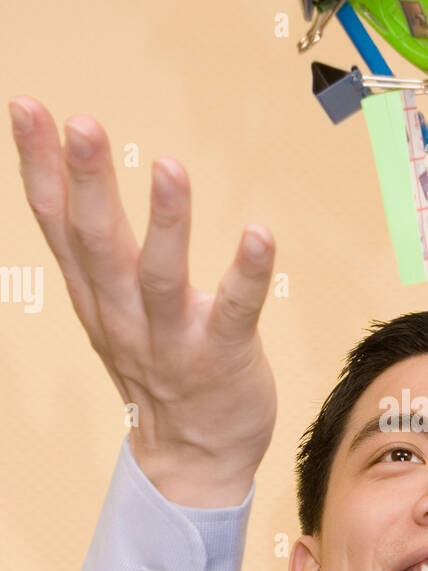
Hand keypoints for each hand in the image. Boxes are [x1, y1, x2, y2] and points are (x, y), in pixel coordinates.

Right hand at [9, 96, 277, 506]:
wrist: (194, 462)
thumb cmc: (160, 373)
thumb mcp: (111, 312)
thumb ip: (96, 254)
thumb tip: (70, 178)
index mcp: (96, 298)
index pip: (58, 225)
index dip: (39, 167)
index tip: (26, 108)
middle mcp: (124, 317)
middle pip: (98, 245)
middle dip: (88, 183)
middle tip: (81, 123)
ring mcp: (173, 341)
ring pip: (159, 278)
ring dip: (165, 223)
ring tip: (169, 168)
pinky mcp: (223, 358)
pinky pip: (234, 313)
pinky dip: (246, 275)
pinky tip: (258, 234)